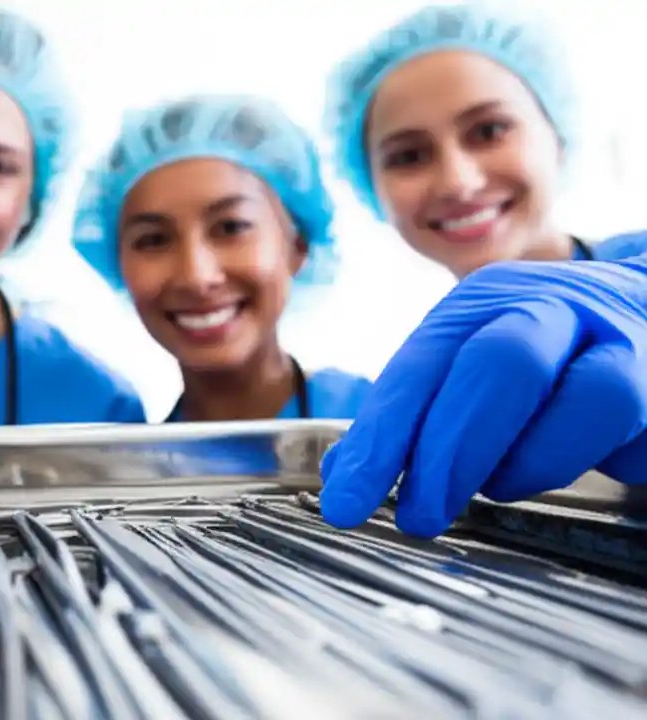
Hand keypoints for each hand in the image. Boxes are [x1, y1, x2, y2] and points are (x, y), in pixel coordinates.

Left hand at [319, 256, 646, 536]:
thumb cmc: (543, 358)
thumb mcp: (468, 368)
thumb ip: (414, 416)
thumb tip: (345, 477)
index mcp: (486, 302)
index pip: (422, 366)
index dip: (382, 437)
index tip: (346, 502)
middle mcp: (558, 308)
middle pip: (501, 363)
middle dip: (451, 449)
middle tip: (419, 514)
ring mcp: (627, 341)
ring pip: (592, 396)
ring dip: (533, 461)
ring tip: (500, 489)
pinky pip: (638, 437)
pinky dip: (603, 465)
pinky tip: (580, 471)